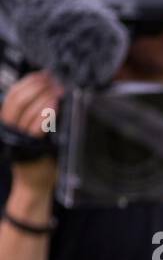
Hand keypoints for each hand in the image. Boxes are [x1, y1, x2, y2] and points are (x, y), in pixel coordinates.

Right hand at [0, 71, 62, 194]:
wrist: (34, 184)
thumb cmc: (38, 158)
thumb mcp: (33, 132)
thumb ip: (35, 115)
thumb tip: (50, 92)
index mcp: (7, 120)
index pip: (13, 93)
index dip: (29, 81)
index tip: (45, 74)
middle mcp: (9, 127)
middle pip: (19, 98)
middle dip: (37, 85)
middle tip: (55, 80)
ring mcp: (17, 137)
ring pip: (26, 109)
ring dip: (44, 96)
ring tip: (58, 90)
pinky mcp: (29, 147)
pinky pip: (36, 126)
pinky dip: (46, 114)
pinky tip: (55, 106)